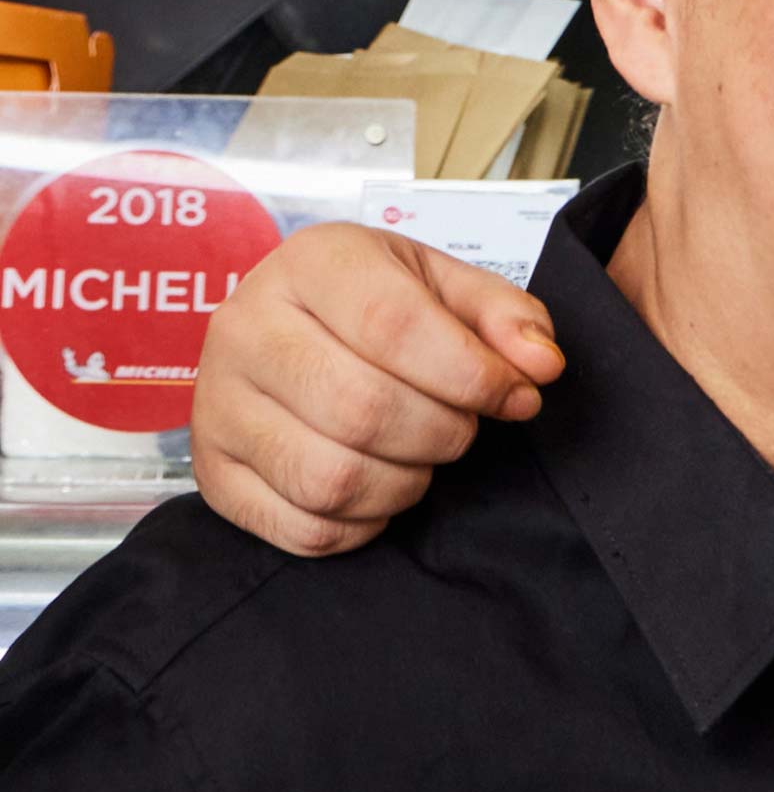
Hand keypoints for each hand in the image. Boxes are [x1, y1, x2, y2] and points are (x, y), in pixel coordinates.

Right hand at [189, 221, 564, 558]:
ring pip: (329, 478)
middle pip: (362, 409)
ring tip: (420, 456)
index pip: (394, 327)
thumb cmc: (371, 305)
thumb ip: (502, 315)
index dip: (471, 375)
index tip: (515, 396)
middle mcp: (246, 328)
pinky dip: (362, 525)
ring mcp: (217, 405)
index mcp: (310, 263)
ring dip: (404, 484)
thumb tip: (541, 364)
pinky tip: (379, 490)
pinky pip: (302, 528)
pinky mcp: (213, 473)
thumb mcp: (440, 284)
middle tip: (461, 428)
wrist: (284, 326)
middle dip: (442, 433)